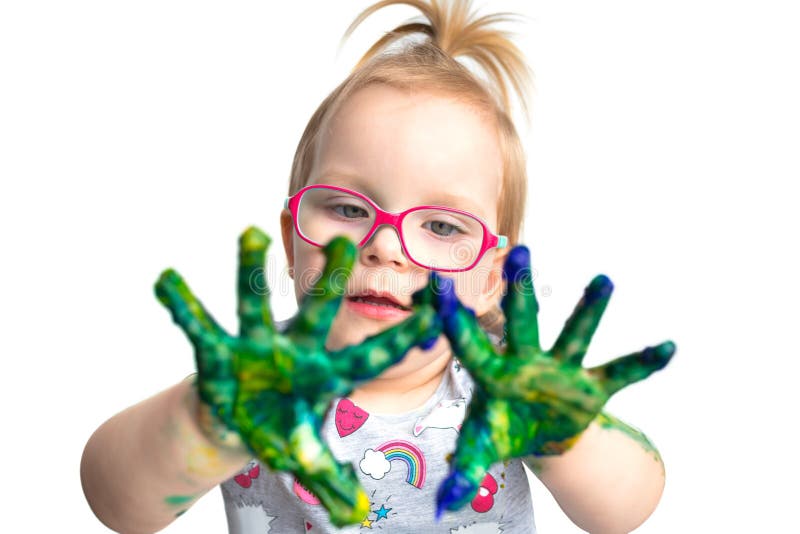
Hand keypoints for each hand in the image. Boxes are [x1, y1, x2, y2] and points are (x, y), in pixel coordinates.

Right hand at [154, 227, 440, 525]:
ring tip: (247, 232)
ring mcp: (254, 346)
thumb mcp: (305, 456)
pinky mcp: (217, 351)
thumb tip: (359, 518)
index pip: (368, 357)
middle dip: (330, 282)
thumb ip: (330, 482)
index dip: (400, 340)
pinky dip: (182, 305)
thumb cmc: (280, 428)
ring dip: (250, 272)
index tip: (434, 313)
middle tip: (347, 243)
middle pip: (316, 314)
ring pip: (254, 305)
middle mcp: (293, 351)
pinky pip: (198, 324)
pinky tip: (166, 278)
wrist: (238, 420)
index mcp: (323, 375)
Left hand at [417, 246, 674, 515]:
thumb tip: (442, 507)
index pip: (469, 342)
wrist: (537, 437)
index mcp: (492, 373)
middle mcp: (527, 361)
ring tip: (604, 279)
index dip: (454, 318)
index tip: (437, 285)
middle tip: (518, 250)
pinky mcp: (591, 385)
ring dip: (588, 310)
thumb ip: (464, 472)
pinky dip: (642, 363)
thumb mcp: (482, 449)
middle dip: (519, 289)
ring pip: (574, 335)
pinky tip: (668, 347)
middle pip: (522, 321)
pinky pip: (620, 373)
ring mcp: (561, 370)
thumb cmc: (501, 431)